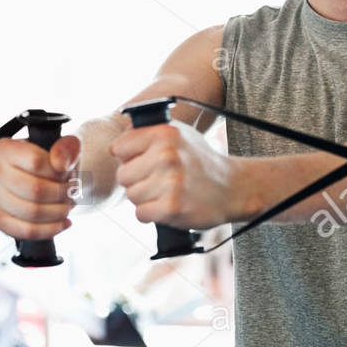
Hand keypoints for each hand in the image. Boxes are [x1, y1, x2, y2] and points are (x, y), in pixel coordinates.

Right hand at [0, 133, 81, 240]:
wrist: (43, 176)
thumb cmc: (53, 161)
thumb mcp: (66, 147)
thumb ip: (66, 149)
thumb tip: (59, 164)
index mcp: (7, 148)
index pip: (35, 162)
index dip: (59, 172)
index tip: (68, 175)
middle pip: (34, 190)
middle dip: (61, 194)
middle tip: (72, 192)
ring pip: (31, 212)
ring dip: (58, 212)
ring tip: (68, 206)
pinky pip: (25, 231)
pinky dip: (49, 229)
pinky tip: (62, 222)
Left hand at [109, 120, 239, 229]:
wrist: (232, 188)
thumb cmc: (199, 161)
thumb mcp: (178, 135)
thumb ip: (147, 134)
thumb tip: (114, 147)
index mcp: (165, 133)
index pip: (120, 147)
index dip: (129, 157)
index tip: (144, 161)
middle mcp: (167, 155)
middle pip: (123, 175)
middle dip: (137, 180)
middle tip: (159, 180)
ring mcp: (170, 182)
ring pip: (131, 196)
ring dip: (145, 198)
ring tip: (166, 192)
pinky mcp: (172, 207)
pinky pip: (141, 213)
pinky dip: (152, 213)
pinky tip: (168, 205)